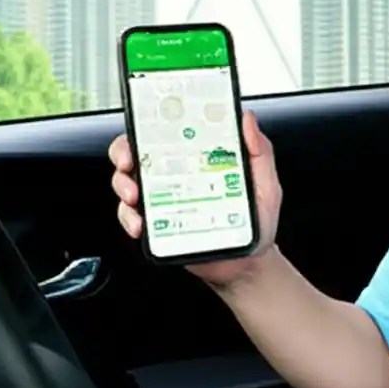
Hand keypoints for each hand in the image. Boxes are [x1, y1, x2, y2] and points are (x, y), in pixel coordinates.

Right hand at [109, 110, 282, 288]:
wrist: (247, 267)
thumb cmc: (256, 223)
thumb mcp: (266, 184)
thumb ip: (260, 152)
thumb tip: (248, 120)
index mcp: (198, 159)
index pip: (170, 132)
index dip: (152, 122)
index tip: (148, 122)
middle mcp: (176, 175)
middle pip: (138, 152)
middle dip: (124, 152)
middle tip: (130, 161)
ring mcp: (163, 200)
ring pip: (127, 182)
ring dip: (122, 184)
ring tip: (135, 196)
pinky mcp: (156, 225)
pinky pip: (130, 217)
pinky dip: (128, 218)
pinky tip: (140, 223)